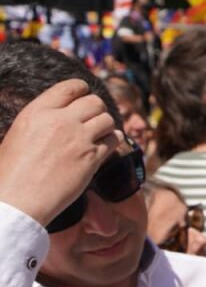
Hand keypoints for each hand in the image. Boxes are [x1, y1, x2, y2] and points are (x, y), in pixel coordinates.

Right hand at [0, 79, 119, 225]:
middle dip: (97, 109)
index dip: (82, 90)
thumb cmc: (10, 171)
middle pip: (95, 102)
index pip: (70, 87)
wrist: (18, 199)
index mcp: (38, 111)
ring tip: (100, 134)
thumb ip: (41, 121)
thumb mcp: (19, 134)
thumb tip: (58, 116)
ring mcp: (79, 139)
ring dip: (106, 126)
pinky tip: (107, 145)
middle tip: (94, 119)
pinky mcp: (93, 158)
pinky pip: (114, 140)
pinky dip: (114, 141)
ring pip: (108, 119)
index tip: (84, 96)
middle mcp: (61, 120)